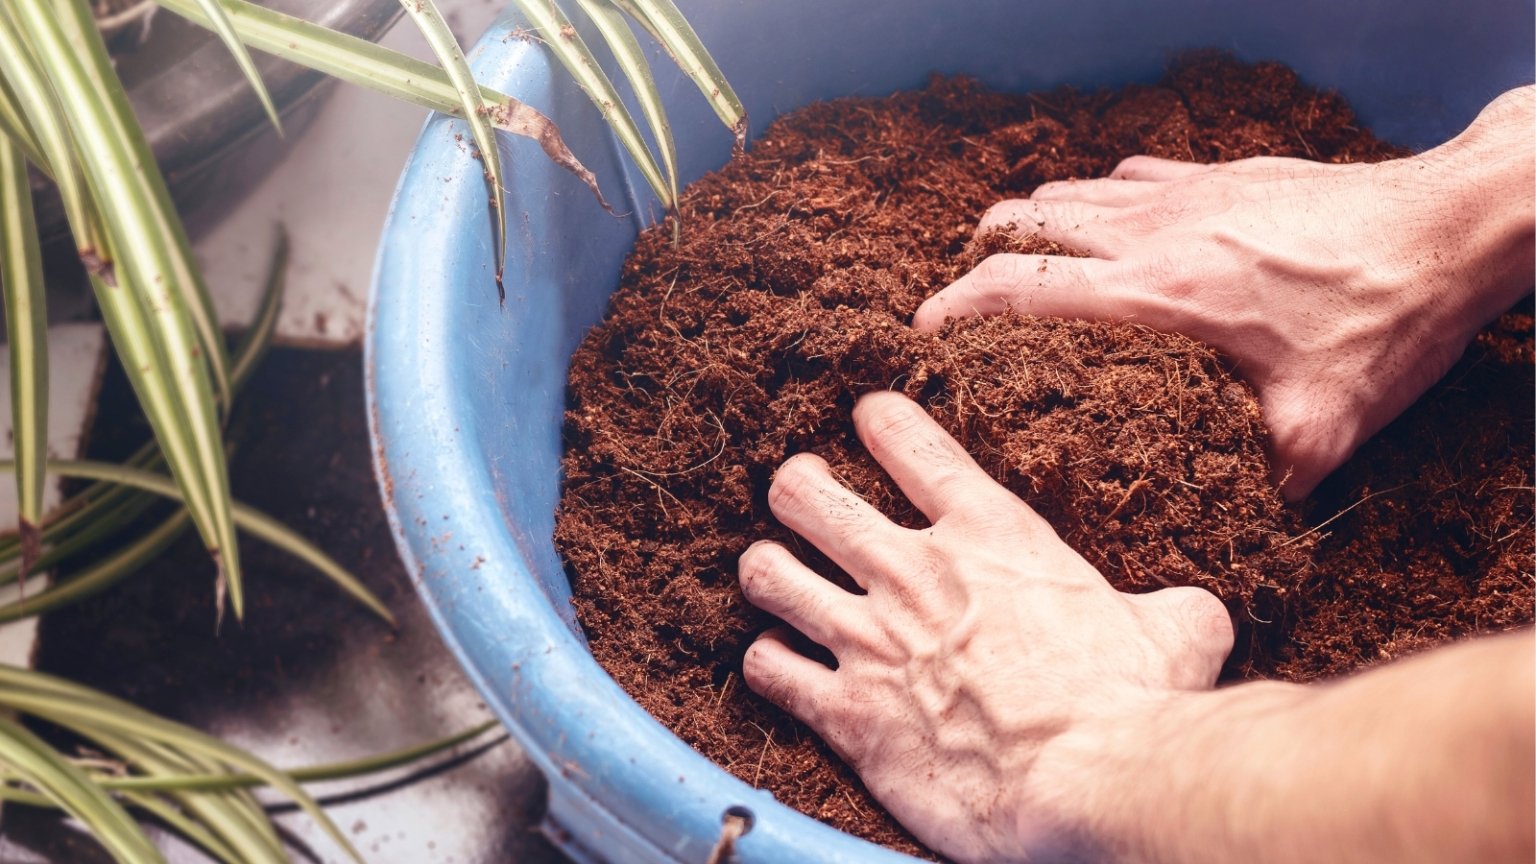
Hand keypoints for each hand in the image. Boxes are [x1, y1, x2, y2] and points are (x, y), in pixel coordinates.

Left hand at [738, 391, 1233, 861]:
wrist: (1092, 779)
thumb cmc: (1133, 701)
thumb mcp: (1177, 629)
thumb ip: (1172, 606)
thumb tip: (1193, 613)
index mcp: (988, 530)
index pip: (903, 438)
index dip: (876, 421)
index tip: (867, 422)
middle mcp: (912, 570)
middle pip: (805, 492)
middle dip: (795, 489)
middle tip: (802, 499)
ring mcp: (869, 638)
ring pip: (768, 572)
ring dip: (768, 571)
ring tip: (774, 575)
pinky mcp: (846, 711)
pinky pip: (770, 668)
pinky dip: (769, 663)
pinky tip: (780, 664)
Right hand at [914, 88, 1533, 498]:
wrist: (1450, 224)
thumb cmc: (1386, 317)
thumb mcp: (1325, 424)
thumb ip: (1260, 482)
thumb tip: (1226, 539)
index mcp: (1158, 293)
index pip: (1020, 284)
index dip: (956, 308)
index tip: (922, 333)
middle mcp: (1152, 231)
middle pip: (1021, 223)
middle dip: (975, 259)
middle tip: (963, 306)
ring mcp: (1182, 193)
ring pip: (1064, 192)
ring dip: (1027, 227)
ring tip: (1016, 269)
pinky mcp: (1216, 172)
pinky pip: (1123, 179)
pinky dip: (1092, 203)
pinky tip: (1106, 230)